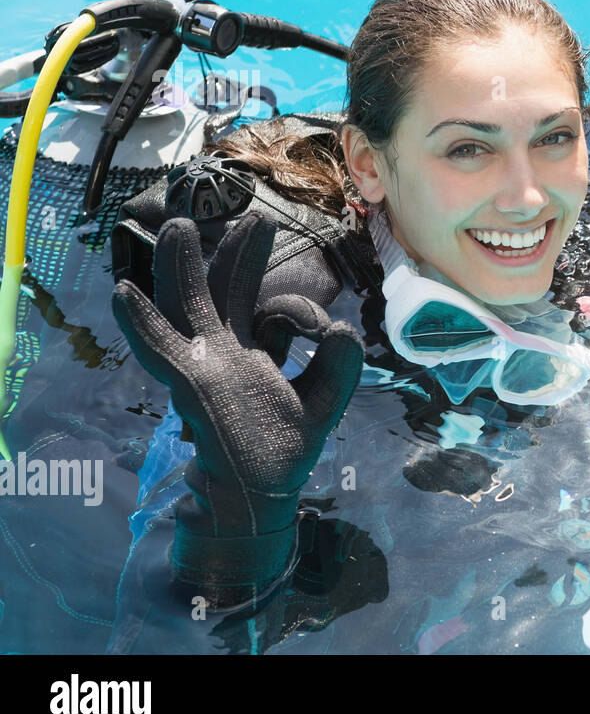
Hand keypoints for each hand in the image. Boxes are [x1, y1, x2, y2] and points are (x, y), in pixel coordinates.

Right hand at [112, 212, 362, 590]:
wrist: (257, 497)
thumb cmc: (283, 450)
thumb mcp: (325, 402)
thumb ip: (341, 365)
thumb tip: (339, 325)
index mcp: (255, 351)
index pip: (272, 309)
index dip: (299, 309)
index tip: (322, 327)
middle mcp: (225, 351)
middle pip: (223, 290)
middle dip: (234, 254)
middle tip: (252, 216)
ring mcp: (203, 365)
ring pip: (186, 306)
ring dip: (180, 267)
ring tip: (177, 227)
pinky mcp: (189, 386)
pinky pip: (159, 349)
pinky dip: (141, 323)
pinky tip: (125, 292)